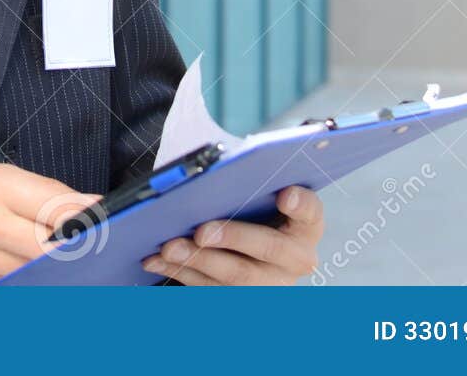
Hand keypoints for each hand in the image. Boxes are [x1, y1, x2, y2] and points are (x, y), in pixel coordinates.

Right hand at [0, 159, 99, 284]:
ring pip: (39, 276)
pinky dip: (28, 290)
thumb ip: (36, 189)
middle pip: (55, 247)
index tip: (107, 223)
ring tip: (61, 266)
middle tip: (92, 249)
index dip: (91, 218)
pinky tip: (30, 282)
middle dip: (78, 250)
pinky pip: (13, 296)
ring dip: (56, 273)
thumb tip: (89, 205)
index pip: (58, 206)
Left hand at [142, 185, 323, 284]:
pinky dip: (180, 272)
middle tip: (202, 231)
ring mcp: (271, 284)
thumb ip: (252, 184)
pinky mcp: (244, 299)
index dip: (300, 204)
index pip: (311, 212)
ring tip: (169, 246)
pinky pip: (211, 289)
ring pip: (236, 276)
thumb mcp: (265, 199)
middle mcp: (295, 259)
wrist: (260, 259)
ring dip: (198, 260)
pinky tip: (156, 260)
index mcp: (305, 227)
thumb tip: (221, 166)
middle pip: (268, 248)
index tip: (285, 195)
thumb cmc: (259, 215)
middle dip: (232, 237)